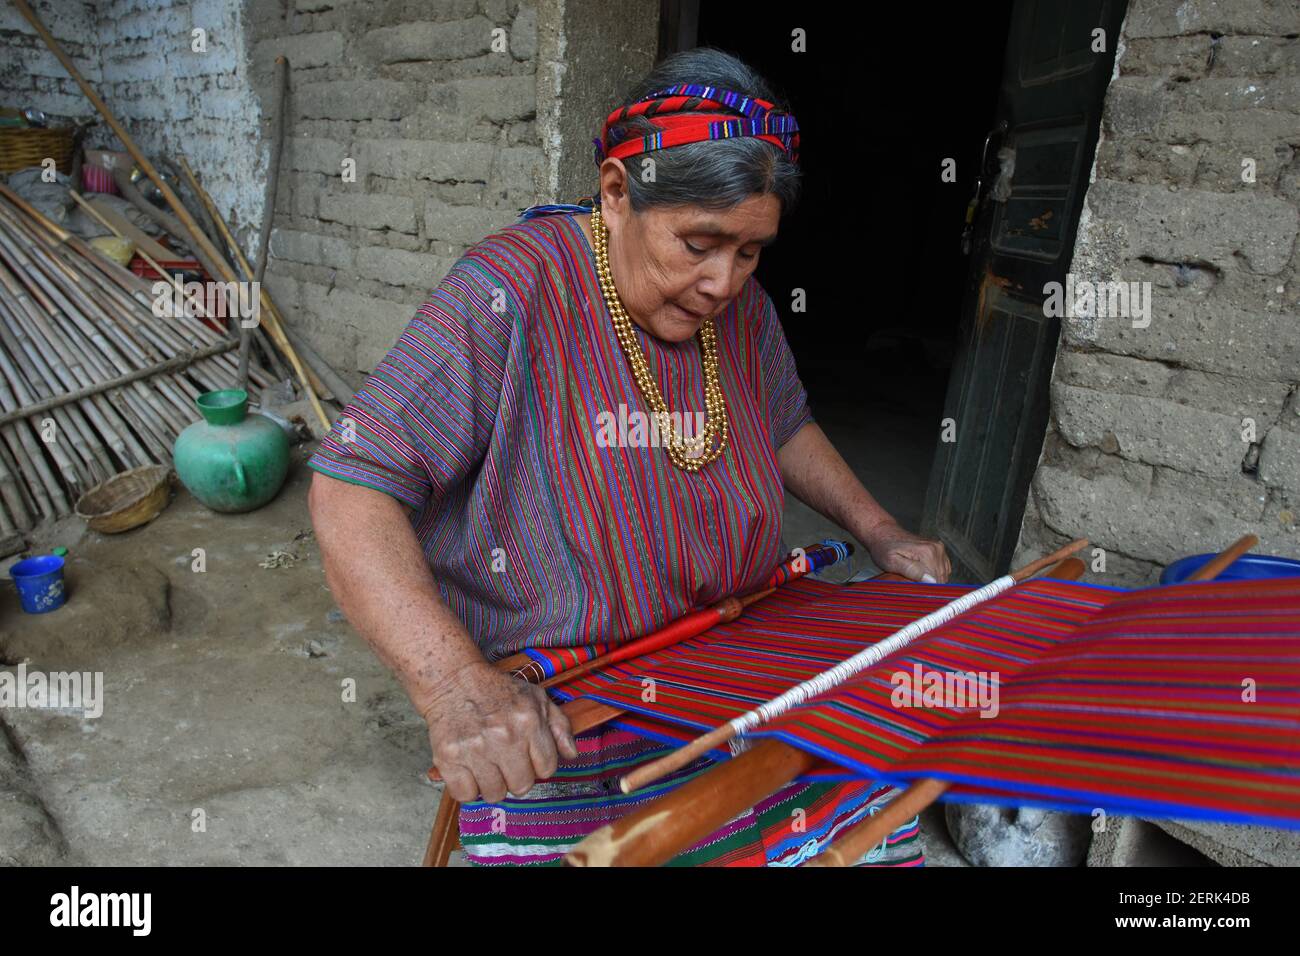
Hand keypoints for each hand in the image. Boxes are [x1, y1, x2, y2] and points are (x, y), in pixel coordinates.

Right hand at [419, 661, 577, 802]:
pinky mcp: (449, 757)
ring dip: (491, 784)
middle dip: (515, 777)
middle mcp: (505, 737)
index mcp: (529, 722)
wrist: (453, 679)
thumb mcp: (536, 698)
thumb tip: (571, 754)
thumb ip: (560, 725)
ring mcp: (476, 749)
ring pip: (494, 794)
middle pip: (522, 786)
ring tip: (485, 764)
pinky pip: (465, 794)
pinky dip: (466, 788)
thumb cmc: (496, 690)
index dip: (537, 765)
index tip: (526, 757)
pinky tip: (468, 769)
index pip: (547, 769)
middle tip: (504, 761)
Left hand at [862, 520, 950, 582]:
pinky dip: (933, 573)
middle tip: (909, 579)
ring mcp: (939, 548)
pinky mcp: (938, 550)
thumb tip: (930, 581)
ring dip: (930, 579)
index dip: (924, 588)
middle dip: (927, 584)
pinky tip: (920, 571)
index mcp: (927, 552)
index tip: (912, 586)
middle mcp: (936, 549)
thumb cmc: (884, 548)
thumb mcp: (891, 562)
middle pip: (941, 578)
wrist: (884, 534)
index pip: (936, 581)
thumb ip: (911, 571)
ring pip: (943, 575)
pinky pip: (943, 569)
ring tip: (913, 574)